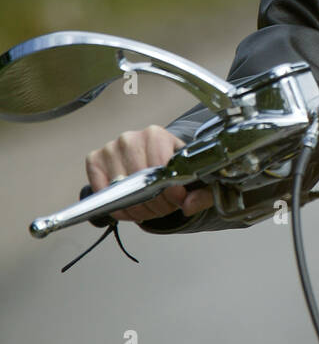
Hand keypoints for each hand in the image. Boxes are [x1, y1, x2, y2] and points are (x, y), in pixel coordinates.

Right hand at [85, 125, 213, 221]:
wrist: (154, 159)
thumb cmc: (172, 166)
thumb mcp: (192, 177)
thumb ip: (200, 194)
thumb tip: (188, 206)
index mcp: (156, 135)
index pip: (160, 169)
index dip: (170, 192)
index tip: (177, 201)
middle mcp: (130, 138)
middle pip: (140, 182)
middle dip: (155, 203)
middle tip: (163, 207)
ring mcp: (110, 148)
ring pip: (122, 191)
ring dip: (137, 208)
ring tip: (149, 207)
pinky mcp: (94, 160)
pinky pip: (103, 192)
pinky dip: (118, 207)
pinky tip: (131, 207)